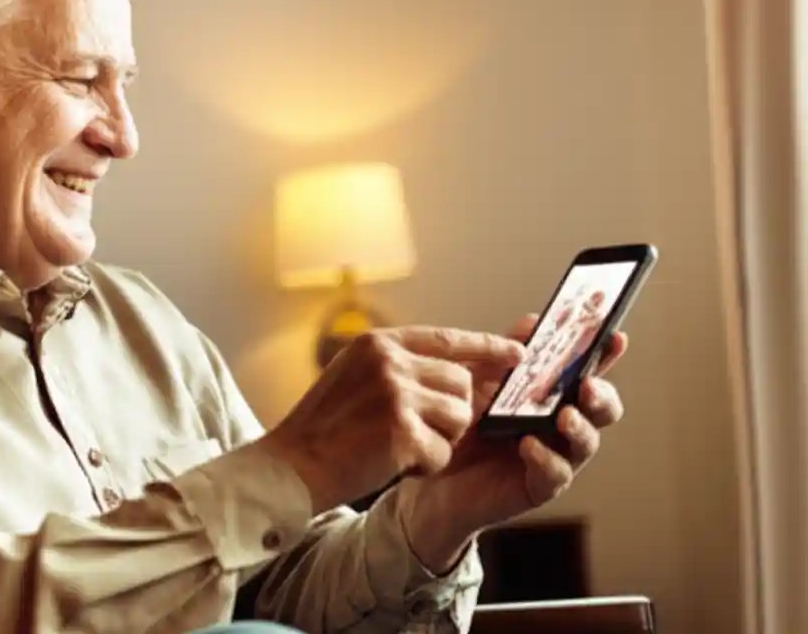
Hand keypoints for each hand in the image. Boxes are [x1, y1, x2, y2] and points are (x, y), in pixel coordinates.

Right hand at [259, 327, 524, 512]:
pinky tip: (394, 464)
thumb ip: (401, 368)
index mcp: (378, 343)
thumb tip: (463, 374)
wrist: (288, 468)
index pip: (447, 339)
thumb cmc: (323, 429)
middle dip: (455, 412)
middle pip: (461, 383)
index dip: (487, 347)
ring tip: (401, 447)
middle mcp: (388, 361)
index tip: (519, 353)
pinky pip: (443, 452)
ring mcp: (395, 394)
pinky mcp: (400, 431)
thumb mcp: (356, 378)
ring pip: (459, 417)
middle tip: (423, 432)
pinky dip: (425, 466)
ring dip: (441, 440)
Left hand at [403, 314, 628, 571]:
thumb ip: (504, 353)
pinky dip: (546, 458)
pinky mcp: (537, 487)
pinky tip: (529, 445)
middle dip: (602, 396)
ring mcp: (554, 457)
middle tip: (588, 386)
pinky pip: (555, 475)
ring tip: (564, 417)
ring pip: (586, 443)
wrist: (429, 473)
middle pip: (602, 410)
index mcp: (552, 395)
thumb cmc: (458, 423)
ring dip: (580, 428)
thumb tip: (533, 321)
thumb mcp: (475, 380)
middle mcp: (560, 426)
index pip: (587, 372)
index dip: (606, 356)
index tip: (616, 338)